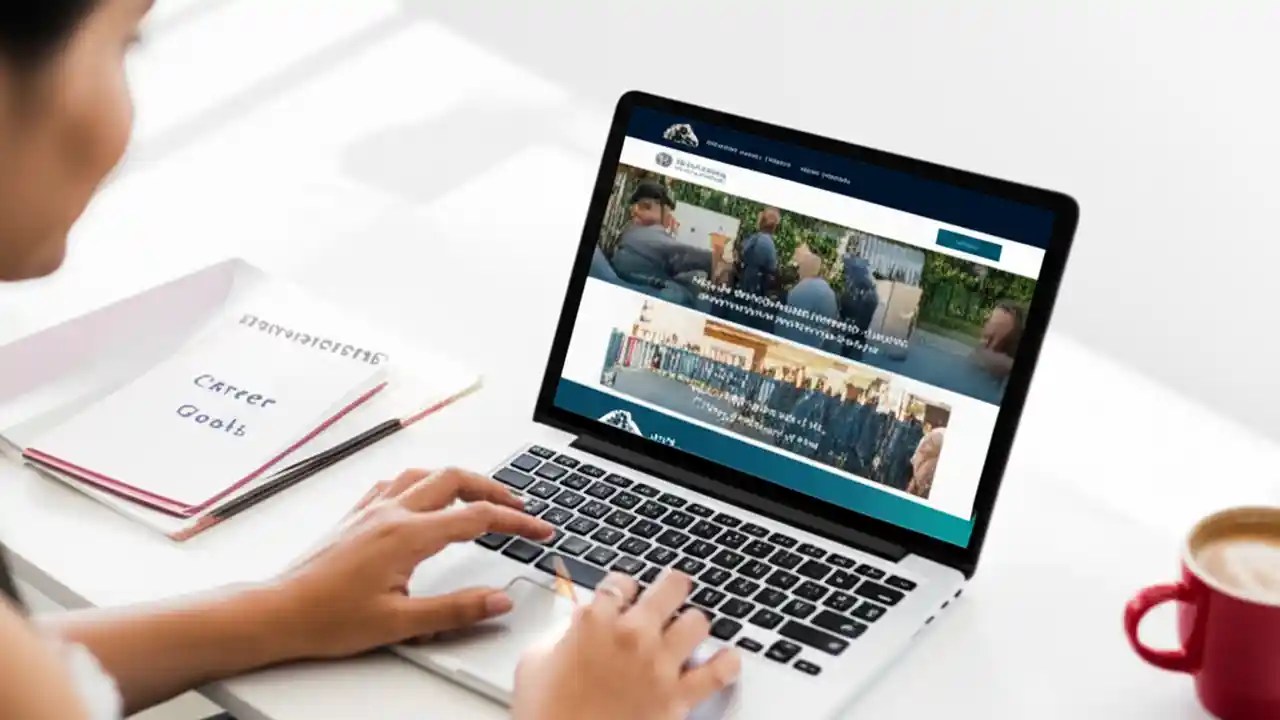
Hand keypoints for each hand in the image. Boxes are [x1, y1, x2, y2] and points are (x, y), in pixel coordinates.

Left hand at [272, 467, 553, 659]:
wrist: (278, 612)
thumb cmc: (327, 618)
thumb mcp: (400, 623)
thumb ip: (455, 610)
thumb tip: (498, 599)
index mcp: (406, 535)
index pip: (476, 517)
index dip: (515, 521)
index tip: (539, 528)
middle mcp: (390, 513)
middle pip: (455, 480)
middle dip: (493, 488)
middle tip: (518, 506)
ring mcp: (370, 510)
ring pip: (425, 475)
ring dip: (459, 480)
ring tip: (479, 495)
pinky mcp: (355, 516)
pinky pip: (395, 483)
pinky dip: (422, 483)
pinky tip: (423, 496)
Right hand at [512, 571, 740, 719]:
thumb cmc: (544, 713)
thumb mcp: (534, 662)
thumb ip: (559, 636)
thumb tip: (572, 630)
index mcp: (594, 622)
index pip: (622, 581)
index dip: (624, 588)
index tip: (625, 596)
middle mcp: (631, 635)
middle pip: (671, 586)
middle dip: (672, 588)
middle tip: (670, 596)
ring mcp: (657, 664)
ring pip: (698, 622)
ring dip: (693, 626)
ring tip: (688, 634)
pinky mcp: (677, 697)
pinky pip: (718, 672)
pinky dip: (726, 664)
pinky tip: (726, 661)